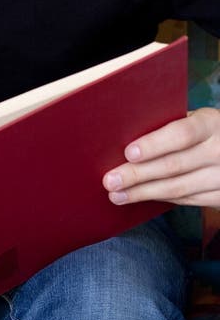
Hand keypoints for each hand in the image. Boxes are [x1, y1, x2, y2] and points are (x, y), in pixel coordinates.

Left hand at [103, 107, 219, 209]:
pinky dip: (160, 198)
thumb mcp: (195, 119)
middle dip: (137, 175)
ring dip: (143, 193)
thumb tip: (125, 134)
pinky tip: (140, 196)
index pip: (181, 134)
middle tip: (110, 180)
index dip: (154, 145)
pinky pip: (186, 200)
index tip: (128, 153)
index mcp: (210, 124)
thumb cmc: (204, 130)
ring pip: (178, 188)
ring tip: (116, 194)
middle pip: (174, 165)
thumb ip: (169, 124)